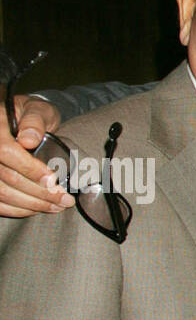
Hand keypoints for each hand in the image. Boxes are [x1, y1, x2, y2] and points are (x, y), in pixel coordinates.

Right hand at [0, 94, 72, 216]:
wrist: (19, 122)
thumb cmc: (30, 115)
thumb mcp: (37, 109)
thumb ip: (35, 120)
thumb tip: (29, 139)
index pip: (7, 152)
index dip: (30, 169)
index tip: (53, 180)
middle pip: (7, 178)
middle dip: (40, 193)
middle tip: (65, 200)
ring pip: (2, 194)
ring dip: (32, 205)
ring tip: (56, 207)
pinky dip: (17, 210)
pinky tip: (36, 209)